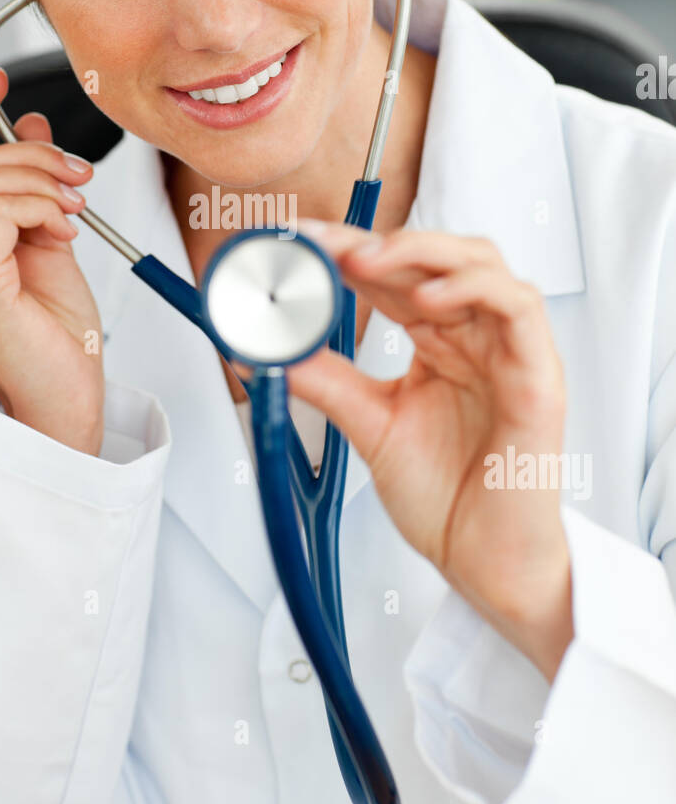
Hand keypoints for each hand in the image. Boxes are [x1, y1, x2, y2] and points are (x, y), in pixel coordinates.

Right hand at [0, 67, 104, 454]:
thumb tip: (32, 128)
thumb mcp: (52, 242)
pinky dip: (39, 206)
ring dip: (38, 179)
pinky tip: (66, 229)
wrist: (68, 400)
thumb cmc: (60, 336)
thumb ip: (37, 189)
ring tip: (76, 205)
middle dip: (29, 155)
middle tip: (78, 174)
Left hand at [285, 221, 573, 681]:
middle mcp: (475, 336)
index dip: (348, 249)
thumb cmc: (448, 499)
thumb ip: (326, 382)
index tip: (298, 242)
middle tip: (322, 245)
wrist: (485, 563)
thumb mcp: (370, 425)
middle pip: (434, 254)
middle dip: (375, 240)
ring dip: (423, 250)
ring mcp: (508, 350)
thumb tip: (265, 351)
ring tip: (366, 260)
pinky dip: (474, 289)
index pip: (394, 273)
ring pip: (481, 263)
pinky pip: (519, 307)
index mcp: (438, 341)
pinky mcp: (538, 375)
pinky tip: (428, 297)